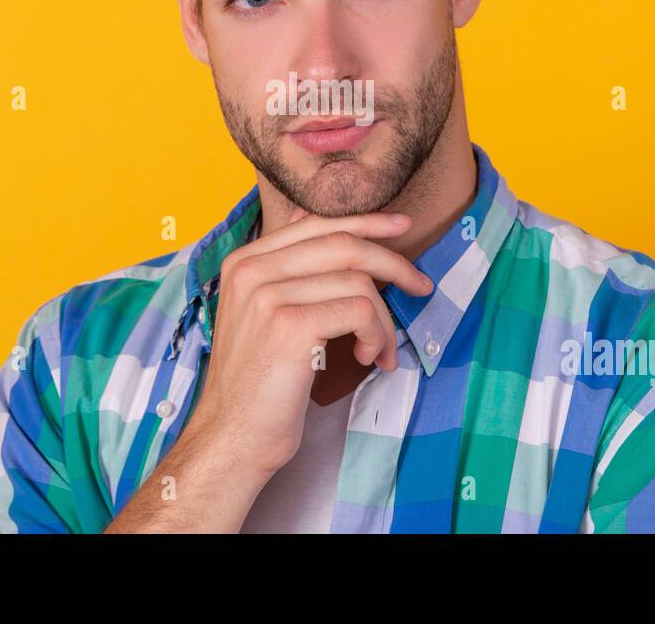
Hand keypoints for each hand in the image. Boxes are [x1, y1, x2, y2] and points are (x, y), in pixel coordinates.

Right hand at [187, 207, 432, 476]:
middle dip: (393, 263)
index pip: (316, 223)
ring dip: (384, 321)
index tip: (402, 227)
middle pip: (342, 245)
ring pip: (358, 282)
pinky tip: (367, 360)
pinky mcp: (289, 326)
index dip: (365, 222)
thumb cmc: (259, 380)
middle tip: (421, 286)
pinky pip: (359, 312)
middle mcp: (251, 270)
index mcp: (245, 261)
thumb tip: (310, 219)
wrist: (232, 435)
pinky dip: (377, 337)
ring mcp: (268, 296)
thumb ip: (286, 269)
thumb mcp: (263, 313)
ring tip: (380, 352)